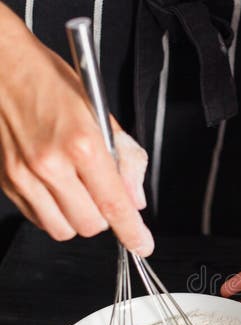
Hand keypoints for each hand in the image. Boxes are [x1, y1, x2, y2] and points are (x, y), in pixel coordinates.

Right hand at [0, 2, 152, 254]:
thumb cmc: (48, 80)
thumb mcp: (99, 110)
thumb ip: (124, 157)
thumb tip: (136, 198)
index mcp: (81, 143)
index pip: (114, 205)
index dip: (132, 232)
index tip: (143, 244)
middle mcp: (50, 164)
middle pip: (90, 225)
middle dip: (103, 217)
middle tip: (102, 193)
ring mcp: (24, 176)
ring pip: (62, 229)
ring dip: (77, 218)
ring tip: (77, 190)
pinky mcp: (6, 182)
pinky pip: (38, 218)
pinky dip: (52, 212)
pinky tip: (55, 187)